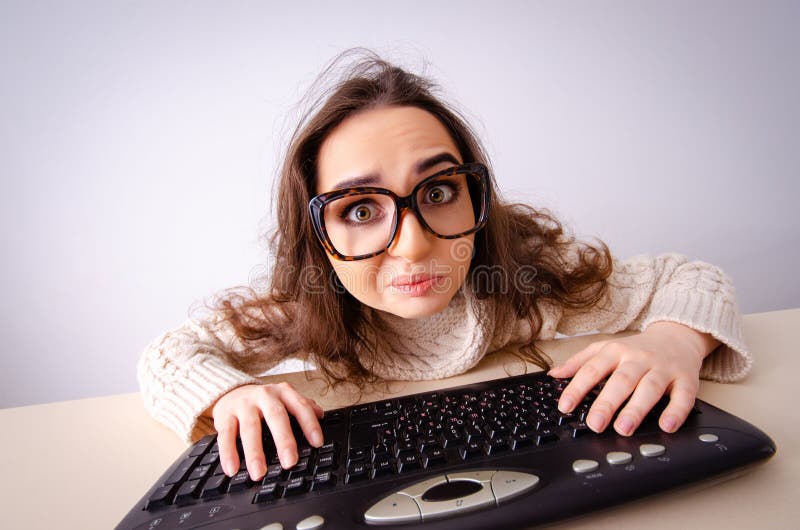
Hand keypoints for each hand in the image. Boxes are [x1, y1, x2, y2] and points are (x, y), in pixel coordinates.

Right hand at [208, 382, 324, 480]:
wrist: (231, 391)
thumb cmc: (263, 401)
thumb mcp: (284, 398)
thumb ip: (302, 406)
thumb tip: (321, 415)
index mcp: (283, 392)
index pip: (300, 406)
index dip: (310, 424)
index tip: (317, 443)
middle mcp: (264, 395)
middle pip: (276, 416)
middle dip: (284, 440)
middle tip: (289, 462)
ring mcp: (243, 404)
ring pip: (250, 428)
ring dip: (254, 452)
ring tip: (259, 473)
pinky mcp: (225, 414)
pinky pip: (226, 435)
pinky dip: (228, 453)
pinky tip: (232, 468)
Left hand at [547, 322, 718, 435]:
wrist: (677, 336)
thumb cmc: (637, 349)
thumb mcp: (606, 348)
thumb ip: (580, 362)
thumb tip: (554, 374)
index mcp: (616, 351)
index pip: (593, 369)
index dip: (577, 388)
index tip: (565, 406)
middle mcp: (638, 359)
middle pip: (621, 380)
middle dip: (607, 403)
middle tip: (594, 424)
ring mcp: (663, 368)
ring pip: (650, 388)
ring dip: (636, 409)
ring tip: (623, 428)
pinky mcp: (687, 378)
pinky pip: (683, 396)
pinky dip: (676, 411)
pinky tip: (666, 426)